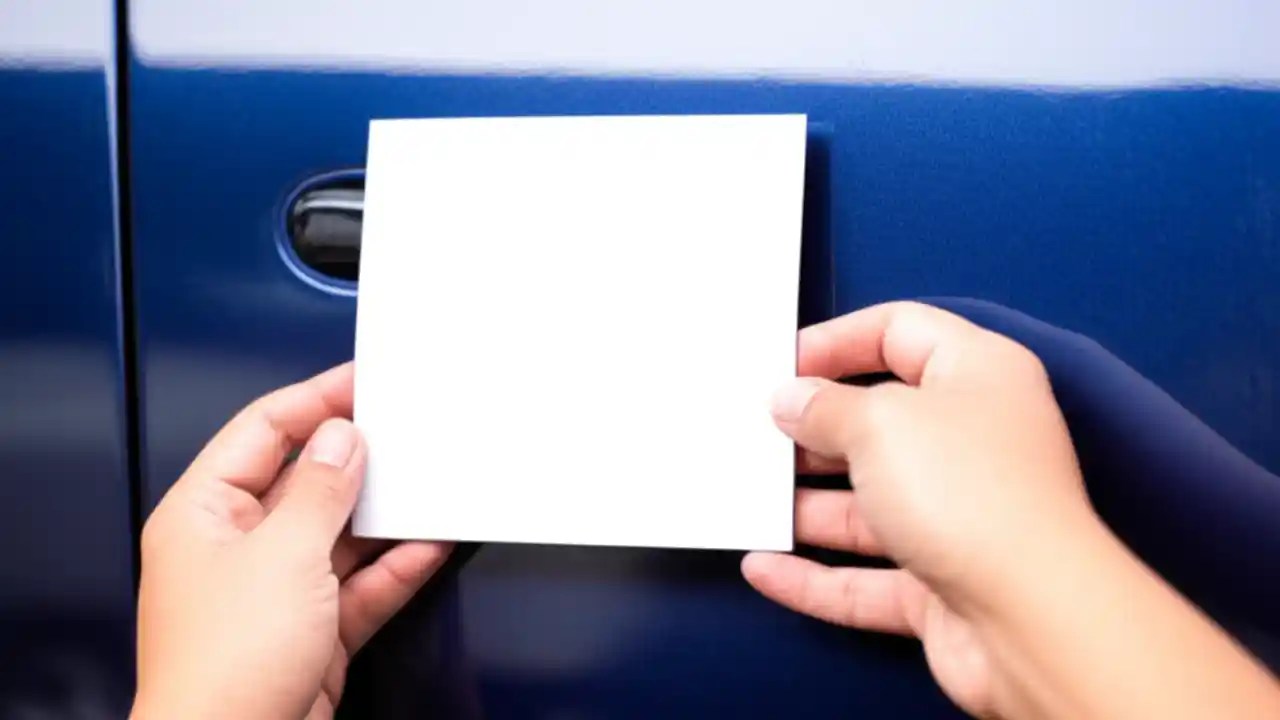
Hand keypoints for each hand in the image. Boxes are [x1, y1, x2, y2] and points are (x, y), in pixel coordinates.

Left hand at [132, 363, 451, 719]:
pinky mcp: (311, 633)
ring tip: (428, 486)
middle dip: (358, 462)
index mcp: (203, 514)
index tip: (364, 382)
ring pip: (340, 536)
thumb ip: (321, 491)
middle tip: (407, 433)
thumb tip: (342, 440)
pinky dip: (395, 568)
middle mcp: (236, 548)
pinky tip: (428, 546)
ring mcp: (276, 593)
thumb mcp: (282, 554)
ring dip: (384, 518)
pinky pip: (360, 586)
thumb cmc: (222, 668)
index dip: (315, 400)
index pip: (262, 431)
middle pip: (307, 482)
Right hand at [742, 302, 1097, 716]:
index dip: (836, 342)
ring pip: (870, 504)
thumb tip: (792, 401)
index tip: (779, 366)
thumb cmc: (967, 492)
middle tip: (753, 435)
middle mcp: (973, 441)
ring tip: (747, 499)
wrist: (1033, 618)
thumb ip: (824, 407)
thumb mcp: (878, 423)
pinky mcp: (943, 585)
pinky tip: (763, 568)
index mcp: (977, 374)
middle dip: (814, 430)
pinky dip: (816, 576)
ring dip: (807, 505)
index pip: (901, 331)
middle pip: (880, 422)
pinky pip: (867, 577)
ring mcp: (959, 518)